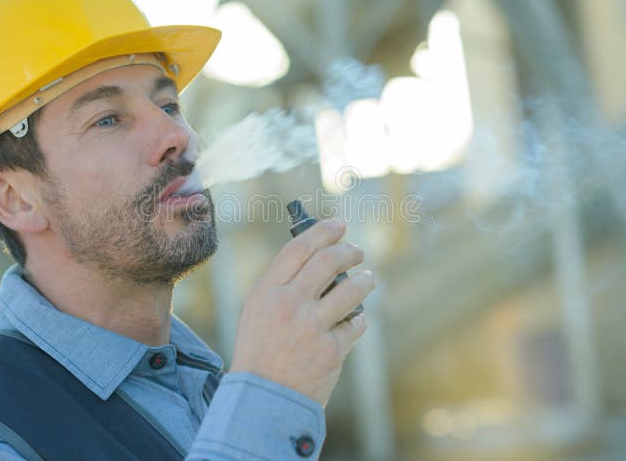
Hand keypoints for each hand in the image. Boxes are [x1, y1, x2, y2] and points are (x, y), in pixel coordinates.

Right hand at [228, 219, 374, 405]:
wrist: (263, 400)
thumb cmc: (260, 353)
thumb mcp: (258, 313)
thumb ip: (282, 286)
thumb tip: (318, 258)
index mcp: (267, 292)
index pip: (298, 248)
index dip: (322, 231)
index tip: (338, 225)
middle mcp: (288, 305)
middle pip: (328, 261)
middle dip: (349, 250)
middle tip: (357, 251)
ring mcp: (311, 327)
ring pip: (352, 289)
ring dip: (365, 280)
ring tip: (368, 279)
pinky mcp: (331, 350)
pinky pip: (356, 323)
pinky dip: (358, 320)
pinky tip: (355, 322)